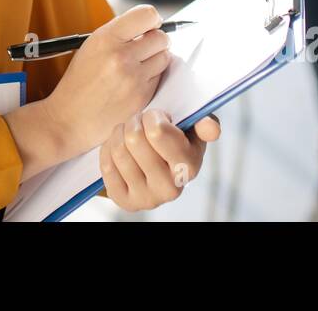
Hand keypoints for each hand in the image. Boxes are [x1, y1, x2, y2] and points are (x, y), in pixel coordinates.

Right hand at [42, 5, 170, 156]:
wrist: (70, 118)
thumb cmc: (80, 81)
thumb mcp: (92, 46)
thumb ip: (120, 33)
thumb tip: (149, 24)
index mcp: (106, 38)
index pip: (147, 15)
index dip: (152, 19)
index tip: (150, 25)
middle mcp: (121, 56)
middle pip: (161, 37)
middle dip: (156, 40)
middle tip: (146, 47)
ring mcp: (133, 78)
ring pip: (164, 57)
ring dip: (156, 59)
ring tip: (138, 65)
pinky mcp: (142, 97)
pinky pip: (159, 78)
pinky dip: (152, 77)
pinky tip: (134, 82)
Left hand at [100, 110, 220, 211]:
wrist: (151, 162)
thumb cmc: (172, 139)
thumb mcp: (191, 129)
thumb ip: (204, 123)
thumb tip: (211, 128)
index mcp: (190, 166)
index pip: (157, 132)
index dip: (152, 117)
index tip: (155, 116)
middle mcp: (171, 189)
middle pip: (134, 138)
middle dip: (134, 122)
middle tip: (138, 122)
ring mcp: (147, 199)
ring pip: (119, 150)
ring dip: (120, 133)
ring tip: (128, 133)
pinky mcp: (126, 202)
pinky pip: (107, 165)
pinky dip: (108, 150)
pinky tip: (120, 149)